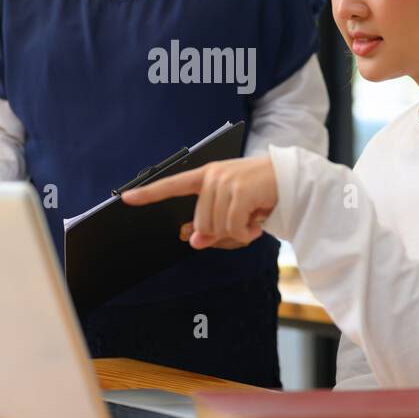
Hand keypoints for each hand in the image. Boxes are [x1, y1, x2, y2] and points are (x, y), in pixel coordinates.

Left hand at [120, 156, 277, 248]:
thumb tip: (195, 242)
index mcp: (207, 176)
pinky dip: (246, 233)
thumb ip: (212, 226)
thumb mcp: (234, 210)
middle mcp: (213, 176)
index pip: (172, 184)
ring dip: (237, 232)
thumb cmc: (262, 194)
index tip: (126, 198)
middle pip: (201, 222)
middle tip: (242, 224)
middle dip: (221, 231)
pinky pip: (233, 226)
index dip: (149, 193)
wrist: (292, 179)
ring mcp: (226, 181)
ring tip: (252, 221)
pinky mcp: (240, 191)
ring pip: (216, 226)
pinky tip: (257, 224)